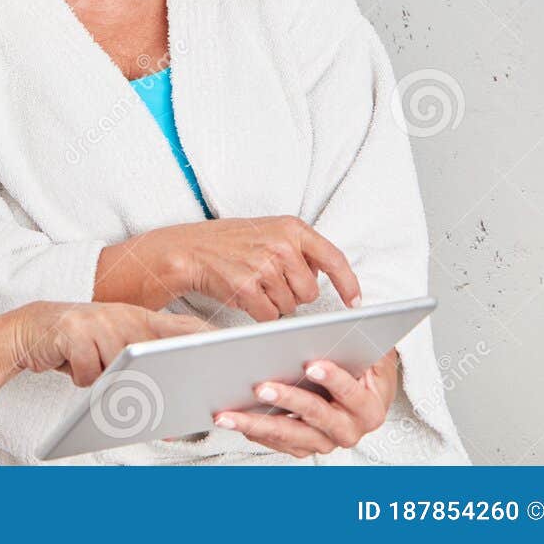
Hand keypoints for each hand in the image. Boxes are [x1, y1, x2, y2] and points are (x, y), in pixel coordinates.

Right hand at [0, 301, 209, 386]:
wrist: (29, 330)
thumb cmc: (80, 343)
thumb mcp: (115, 345)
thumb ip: (145, 359)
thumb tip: (182, 395)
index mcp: (139, 319)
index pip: (181, 327)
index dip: (207, 340)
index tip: (230, 357)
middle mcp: (123, 316)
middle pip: (154, 351)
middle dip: (164, 382)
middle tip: (175, 410)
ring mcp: (98, 322)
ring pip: (120, 367)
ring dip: (110, 384)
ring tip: (98, 376)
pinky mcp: (73, 333)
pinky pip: (89, 374)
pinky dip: (82, 379)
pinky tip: (71, 364)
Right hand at [116, 216, 361, 320]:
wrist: (187, 250)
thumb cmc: (229, 243)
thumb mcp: (268, 231)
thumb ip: (298, 248)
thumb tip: (328, 275)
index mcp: (292, 228)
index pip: (334, 258)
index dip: (349, 283)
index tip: (356, 301)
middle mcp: (282, 245)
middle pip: (310, 291)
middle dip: (293, 293)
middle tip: (268, 280)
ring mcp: (265, 267)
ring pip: (290, 306)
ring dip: (273, 303)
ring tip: (252, 283)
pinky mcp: (248, 288)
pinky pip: (269, 316)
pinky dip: (258, 312)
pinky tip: (242, 294)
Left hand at [212, 349, 398, 457]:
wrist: (365, 399)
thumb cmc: (365, 372)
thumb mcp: (375, 355)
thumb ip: (368, 341)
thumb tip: (356, 323)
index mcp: (369, 409)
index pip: (350, 394)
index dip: (333, 379)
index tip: (311, 365)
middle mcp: (348, 431)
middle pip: (315, 417)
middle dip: (287, 401)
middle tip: (261, 387)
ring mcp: (324, 441)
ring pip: (289, 435)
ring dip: (256, 425)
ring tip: (228, 415)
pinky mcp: (304, 446)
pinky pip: (277, 443)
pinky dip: (254, 431)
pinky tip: (234, 419)